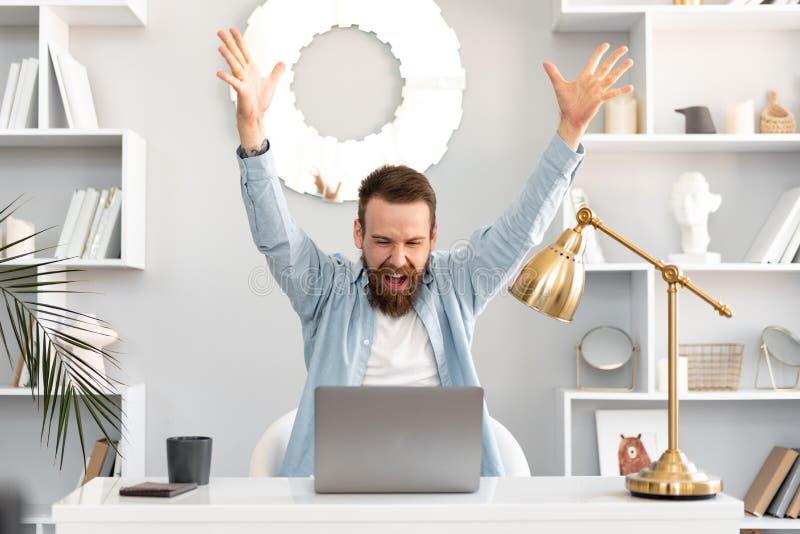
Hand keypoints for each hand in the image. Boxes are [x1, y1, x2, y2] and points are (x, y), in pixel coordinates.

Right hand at [216, 28, 285, 148]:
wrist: (256, 117)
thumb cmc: (259, 102)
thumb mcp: (270, 84)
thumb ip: (276, 72)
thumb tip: (282, 63)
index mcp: (251, 70)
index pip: (244, 52)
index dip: (239, 40)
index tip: (232, 29)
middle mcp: (245, 74)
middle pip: (236, 55)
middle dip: (229, 43)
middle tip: (219, 32)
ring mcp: (242, 82)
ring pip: (234, 66)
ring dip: (228, 56)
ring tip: (220, 47)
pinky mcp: (242, 92)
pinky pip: (234, 83)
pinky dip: (227, 78)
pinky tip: (219, 73)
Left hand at [543, 43, 633, 149]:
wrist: (570, 118)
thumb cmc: (565, 103)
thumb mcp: (559, 86)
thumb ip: (553, 73)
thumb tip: (545, 62)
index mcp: (584, 77)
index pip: (593, 62)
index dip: (599, 53)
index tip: (606, 45)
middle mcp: (593, 82)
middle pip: (606, 66)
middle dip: (614, 57)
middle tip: (624, 48)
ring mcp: (598, 90)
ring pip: (612, 77)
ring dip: (621, 69)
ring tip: (630, 61)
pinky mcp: (600, 99)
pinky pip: (612, 93)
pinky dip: (621, 91)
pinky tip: (630, 87)